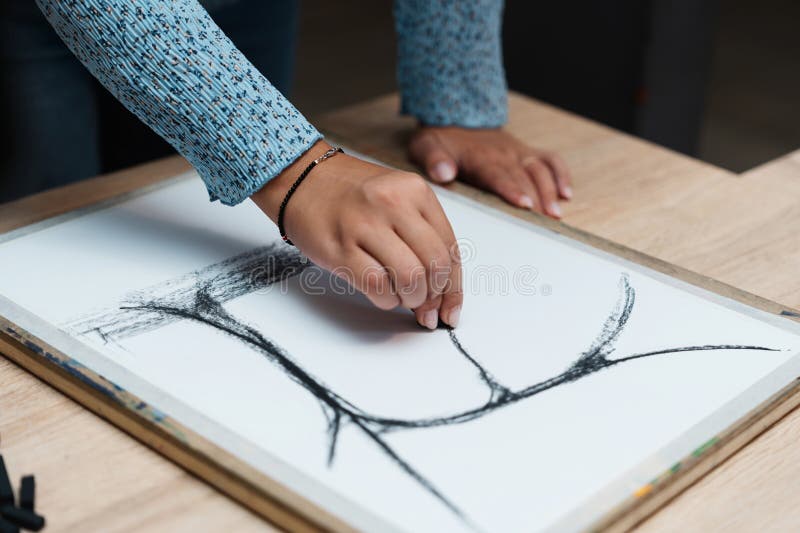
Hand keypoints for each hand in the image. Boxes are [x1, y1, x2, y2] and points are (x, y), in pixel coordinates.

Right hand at [251, 141, 462, 328]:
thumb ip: (421, 236)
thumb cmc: (349, 193)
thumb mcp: (396, 197)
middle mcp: (394, 203)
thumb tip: (441, 291)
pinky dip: (386, 300)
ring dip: (410, 300)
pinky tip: (381, 293)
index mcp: (415, 190)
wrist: (299, 177)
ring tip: (401, 297)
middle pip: (436, 266)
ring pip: (411, 279)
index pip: (450, 248)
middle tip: (424, 306)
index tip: (449, 307)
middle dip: (434, 296)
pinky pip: (378, 286)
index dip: (453, 286)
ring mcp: (366, 225)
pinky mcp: (341, 247)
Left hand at [408, 127, 572, 217]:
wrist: (455, 118)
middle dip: (537, 197)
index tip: (524, 204)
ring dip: (551, 191)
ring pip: (540, 170)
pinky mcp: (527, 152)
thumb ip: (434, 160)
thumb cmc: (440, 141)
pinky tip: (566, 194)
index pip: (498, 174)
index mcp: (481, 157)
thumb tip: (444, 173)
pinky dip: (561, 175)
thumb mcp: (426, 146)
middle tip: (546, 220)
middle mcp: (504, 154)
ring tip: (556, 214)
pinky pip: (550, 160)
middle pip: (524, 177)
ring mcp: (519, 153)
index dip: (512, 189)